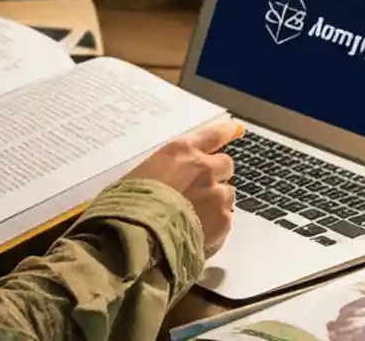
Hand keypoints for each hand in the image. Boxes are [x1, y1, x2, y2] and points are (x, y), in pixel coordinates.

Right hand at [125, 121, 242, 257]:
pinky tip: (197, 233)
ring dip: (216, 202)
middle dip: (216, 175)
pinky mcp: (224, 221)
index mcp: (180, 151)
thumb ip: (163, 171)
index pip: (211, 135)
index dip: (224, 131)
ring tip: (194, 217)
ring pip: (227, 194)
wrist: (140, 236)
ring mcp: (217, 195)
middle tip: (199, 189)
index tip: (235, 128)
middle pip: (225, 164)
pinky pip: (226, 220)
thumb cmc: (129, 204)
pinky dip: (216, 225)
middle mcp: (204, 168)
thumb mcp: (139, 175)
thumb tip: (167, 177)